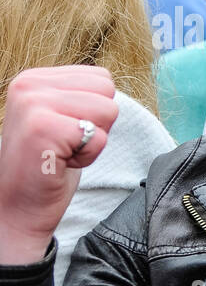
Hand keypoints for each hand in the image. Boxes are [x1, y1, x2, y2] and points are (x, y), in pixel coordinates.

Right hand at [0, 66, 117, 265]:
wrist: (17, 207)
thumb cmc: (48, 165)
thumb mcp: (62, 118)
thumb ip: (80, 95)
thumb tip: (108, 81)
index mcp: (34, 78)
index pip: (102, 78)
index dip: (94, 112)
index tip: (66, 133)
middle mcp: (28, 84)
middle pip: (108, 91)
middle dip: (98, 124)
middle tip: (66, 145)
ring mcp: (32, 104)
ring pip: (108, 110)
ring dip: (93, 141)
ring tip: (63, 153)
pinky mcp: (42, 128)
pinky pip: (99, 136)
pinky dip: (88, 157)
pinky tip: (61, 163)